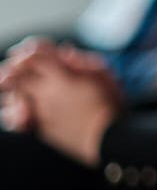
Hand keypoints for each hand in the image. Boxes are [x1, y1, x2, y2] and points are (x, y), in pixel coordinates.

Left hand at [0, 40, 121, 165]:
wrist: (107, 140)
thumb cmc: (111, 105)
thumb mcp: (104, 75)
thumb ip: (83, 61)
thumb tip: (66, 52)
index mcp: (61, 78)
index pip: (35, 57)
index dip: (31, 50)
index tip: (31, 49)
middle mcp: (46, 94)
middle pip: (18, 75)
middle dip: (15, 68)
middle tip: (15, 63)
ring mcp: (41, 113)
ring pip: (15, 96)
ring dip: (15, 87)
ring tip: (13, 82)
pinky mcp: (42, 130)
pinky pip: (19, 117)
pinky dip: (17, 107)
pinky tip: (24, 104)